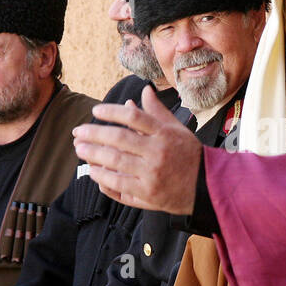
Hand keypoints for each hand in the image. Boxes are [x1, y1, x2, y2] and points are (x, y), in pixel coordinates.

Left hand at [72, 84, 202, 213]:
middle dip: (94, 134)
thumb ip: (157, 111)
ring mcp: (151, 175)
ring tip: (80, 149)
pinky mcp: (147, 195)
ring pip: (115, 162)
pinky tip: (93, 171)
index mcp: (165, 134)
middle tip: (78, 132)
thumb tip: (143, 90)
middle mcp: (157, 153)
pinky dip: (102, 177)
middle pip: (119, 139)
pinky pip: (118, 185)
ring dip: (93, 155)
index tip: (96, 111)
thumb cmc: (189, 154)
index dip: (111, 112)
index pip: (133, 117)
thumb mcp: (176, 129)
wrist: (207, 186)